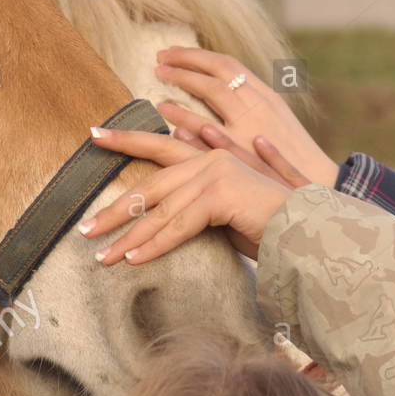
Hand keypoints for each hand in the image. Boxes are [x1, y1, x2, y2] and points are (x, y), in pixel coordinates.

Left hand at [78, 130, 309, 261]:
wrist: (310, 235)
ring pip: (160, 210)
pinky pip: (179, 225)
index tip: (92, 136)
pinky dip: (155, 245)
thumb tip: (155, 220)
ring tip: (103, 256)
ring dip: (129, 238)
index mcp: (206, 157)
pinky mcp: (221, 194)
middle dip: (114, 211)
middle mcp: (208, 159)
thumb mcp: (220, 215)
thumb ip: (190, 208)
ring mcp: (215, 173)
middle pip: (150, 185)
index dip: (124, 140)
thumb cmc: (267, 229)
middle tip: (84, 228)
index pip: (157, 146)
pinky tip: (134, 259)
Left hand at [153, 46, 338, 187]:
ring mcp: (253, 128)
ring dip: (186, 83)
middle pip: (218, 73)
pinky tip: (171, 124)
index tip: (171, 52)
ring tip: (159, 78)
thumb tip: (213, 92)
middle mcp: (260, 106)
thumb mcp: (272, 119)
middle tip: (159, 59)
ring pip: (217, 94)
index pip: (227, 64)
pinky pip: (217, 136)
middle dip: (186, 62)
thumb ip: (245, 103)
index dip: (197, 55)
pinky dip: (193, 125)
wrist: (317, 188)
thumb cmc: (291, 154)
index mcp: (265, 95)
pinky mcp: (247, 156)